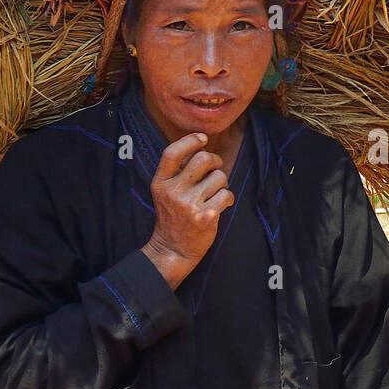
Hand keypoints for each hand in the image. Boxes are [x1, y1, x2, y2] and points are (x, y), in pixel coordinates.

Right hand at [140, 132, 234, 289]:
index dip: (190, 140)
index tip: (203, 139)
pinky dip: (227, 197)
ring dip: (221, 183)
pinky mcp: (206, 216)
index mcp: (160, 183)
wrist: (172, 249)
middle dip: (215, 160)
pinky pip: (226, 194)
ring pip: (219, 177)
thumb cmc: (173, 216)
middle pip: (203, 159)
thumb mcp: (164, 192)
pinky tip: (220, 204)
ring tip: (214, 193)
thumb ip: (177, 171)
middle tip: (214, 168)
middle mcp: (173, 192)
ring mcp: (189, 205)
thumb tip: (200, 146)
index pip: (172, 153)